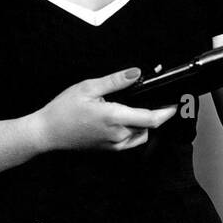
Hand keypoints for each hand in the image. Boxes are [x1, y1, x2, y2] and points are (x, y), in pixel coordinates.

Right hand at [31, 68, 176, 152]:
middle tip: (158, 98)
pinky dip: (136, 131)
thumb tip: (137, 73)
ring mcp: (113, 145)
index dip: (168, 112)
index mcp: (114, 118)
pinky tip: (128, 119)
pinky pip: (130, 141)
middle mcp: (117, 135)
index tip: (176, 103)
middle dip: (157, 113)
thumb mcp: (88, 88)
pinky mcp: (108, 150)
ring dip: (146, 123)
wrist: (45, 133)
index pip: (152, 119)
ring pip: (141, 135)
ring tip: (140, 107)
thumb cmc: (63, 110)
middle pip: (149, 126)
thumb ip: (116, 81)